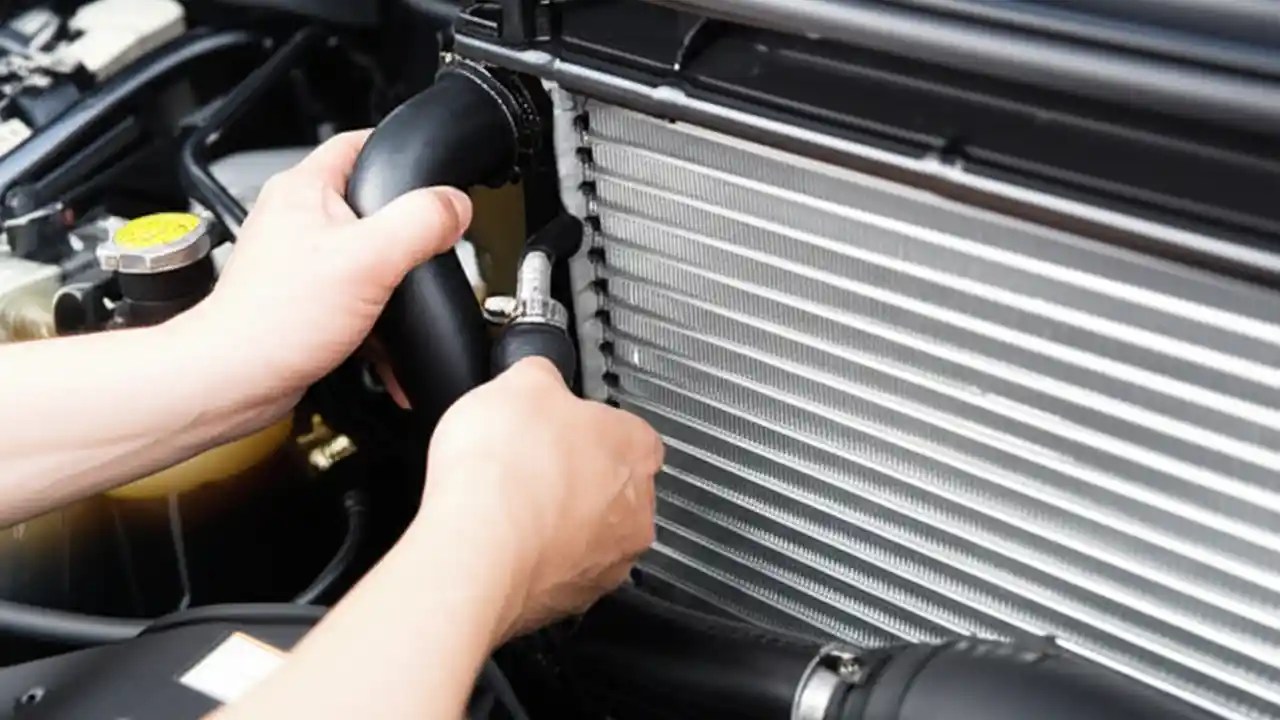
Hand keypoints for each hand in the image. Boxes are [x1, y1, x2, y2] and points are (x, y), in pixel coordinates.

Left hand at [182, 130, 471, 418]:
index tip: (430, 165)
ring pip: (363, 253)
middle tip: (428, 243)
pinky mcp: (301, 296)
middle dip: (405, 228)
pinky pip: (352, 295)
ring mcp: (296, 258)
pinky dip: (375, 317)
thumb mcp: (370, 258)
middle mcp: (295, 216)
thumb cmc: (278, 317)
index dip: (399, 148)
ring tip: (403, 297)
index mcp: (304, 187)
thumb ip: (421, 223)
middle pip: (368, 203)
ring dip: (391, 280)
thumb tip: (456, 204)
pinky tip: (388, 342)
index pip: (359, 142)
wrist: (238, 379)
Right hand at [418, 357, 662, 640]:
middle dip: (575, 476)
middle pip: (614, 487)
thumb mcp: (520, 384)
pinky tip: (501, 541)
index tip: (559, 424)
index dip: (589, 425)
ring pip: (590, 535)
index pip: (632, 431)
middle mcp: (635, 513)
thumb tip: (539, 377)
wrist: (472, 550)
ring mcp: (606, 563)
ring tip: (509, 504)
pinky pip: (558, 573)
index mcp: (636, 450)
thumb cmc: (504, 472)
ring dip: (557, 521)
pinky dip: (534, 559)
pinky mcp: (570, 602)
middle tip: (529, 463)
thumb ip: (542, 376)